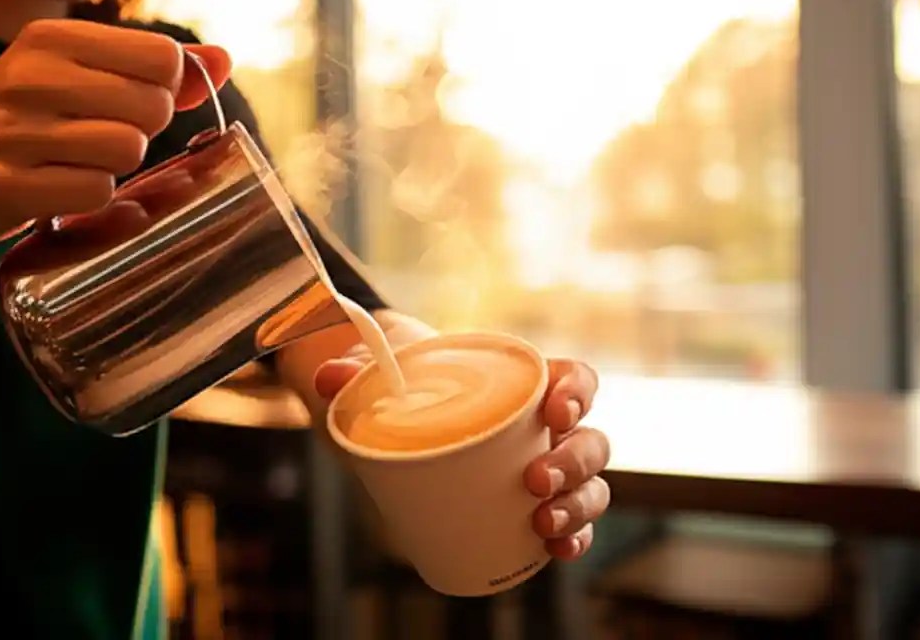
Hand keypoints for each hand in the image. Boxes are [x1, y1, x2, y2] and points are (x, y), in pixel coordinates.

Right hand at [0, 18, 231, 253]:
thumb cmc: (23, 125)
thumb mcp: (76, 78)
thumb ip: (152, 69)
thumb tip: (223, 61)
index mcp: (52, 38)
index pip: (163, 56)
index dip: (164, 90)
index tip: (130, 104)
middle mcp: (31, 76)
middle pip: (154, 106)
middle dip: (143, 132)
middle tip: (98, 139)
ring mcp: (14, 130)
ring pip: (129, 151)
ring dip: (117, 169)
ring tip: (76, 163)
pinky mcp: (5, 183)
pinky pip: (97, 192)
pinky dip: (92, 200)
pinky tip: (60, 189)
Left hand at [313, 330, 610, 562]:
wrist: (399, 418)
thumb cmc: (406, 387)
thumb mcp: (382, 375)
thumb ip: (357, 369)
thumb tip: (329, 378)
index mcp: (527, 384)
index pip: (576, 380)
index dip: (578, 393)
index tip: (556, 411)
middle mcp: (548, 429)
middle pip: (589, 440)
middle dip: (573, 462)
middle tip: (534, 480)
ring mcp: (548, 470)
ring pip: (590, 485)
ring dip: (578, 505)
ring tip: (544, 523)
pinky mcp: (535, 507)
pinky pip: (572, 524)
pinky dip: (573, 538)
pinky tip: (556, 549)